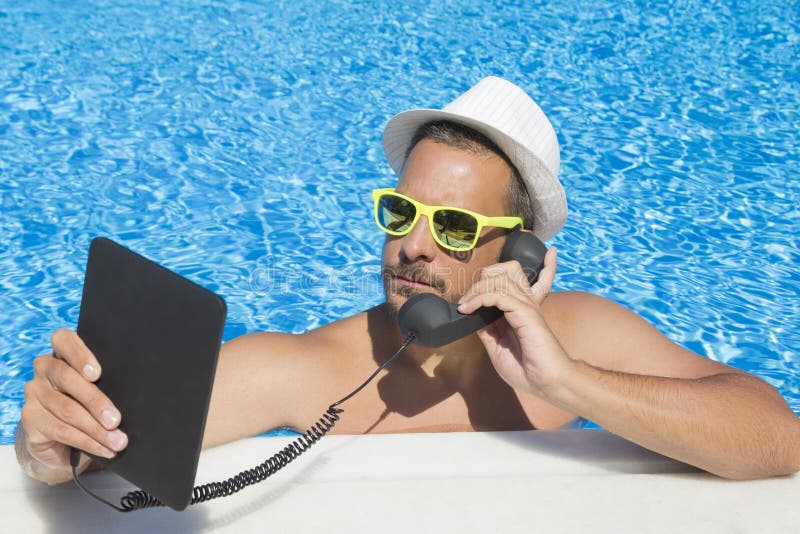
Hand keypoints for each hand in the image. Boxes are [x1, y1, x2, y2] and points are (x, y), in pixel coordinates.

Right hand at [19, 329, 127, 476]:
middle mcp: (44, 369)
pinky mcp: (31, 419)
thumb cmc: (87, 403)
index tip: (97, 374)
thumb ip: (106, 383)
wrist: (60, 437)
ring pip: (68, 410)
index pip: (63, 340)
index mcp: (62, 354)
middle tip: (116, 420)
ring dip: (97, 430)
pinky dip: (88, 442)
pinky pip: (62, 431)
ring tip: (118, 442)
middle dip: (96, 402)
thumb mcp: (97, 389)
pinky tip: (104, 449)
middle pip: (68, 379)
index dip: (80, 355)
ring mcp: (34, 393)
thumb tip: (137, 395)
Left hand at [456, 247, 571, 397]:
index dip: (538, 264)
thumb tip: (472, 317)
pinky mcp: (525, 311)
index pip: (524, 277)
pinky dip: (478, 298)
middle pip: (508, 269)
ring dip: (476, 288)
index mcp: (523, 309)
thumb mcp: (497, 347)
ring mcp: (527, 305)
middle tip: (468, 298)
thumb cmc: (526, 370)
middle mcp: (527, 302)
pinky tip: (468, 308)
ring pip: (500, 278)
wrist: (545, 382)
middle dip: (484, 276)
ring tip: (465, 305)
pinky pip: (497, 294)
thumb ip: (487, 329)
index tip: (531, 259)